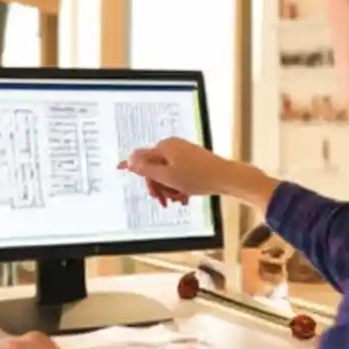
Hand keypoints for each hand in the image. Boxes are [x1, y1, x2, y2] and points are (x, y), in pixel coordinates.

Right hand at [118, 137, 278, 210]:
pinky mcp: (192, 159)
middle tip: (164, 202)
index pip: (142, 160)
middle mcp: (172, 146)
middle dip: (159, 187)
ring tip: (179, 200)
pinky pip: (177, 173)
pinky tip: (185, 196)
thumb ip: (146, 169)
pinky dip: (178, 185)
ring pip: (166, 173)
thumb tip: (128, 160)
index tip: (121, 169)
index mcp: (164, 147)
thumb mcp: (167, 177)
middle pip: (155, 168)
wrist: (227, 178)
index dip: (137, 172)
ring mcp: (183, 152)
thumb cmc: (199, 177)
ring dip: (169, 189)